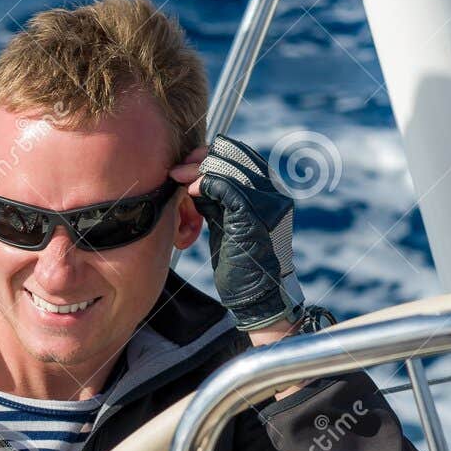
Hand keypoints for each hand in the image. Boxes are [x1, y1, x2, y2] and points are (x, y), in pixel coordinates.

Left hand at [170, 134, 303, 331]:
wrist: (257, 296)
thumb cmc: (240, 263)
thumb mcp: (227, 222)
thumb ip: (217, 198)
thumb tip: (193, 177)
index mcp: (269, 192)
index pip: (241, 155)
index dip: (212, 154)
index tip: (187, 163)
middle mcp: (273, 192)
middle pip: (235, 155)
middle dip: (201, 158)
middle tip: (178, 169)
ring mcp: (267, 202)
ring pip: (228, 167)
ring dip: (197, 171)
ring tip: (178, 178)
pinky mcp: (254, 215)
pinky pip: (226, 187)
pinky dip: (204, 185)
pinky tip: (190, 192)